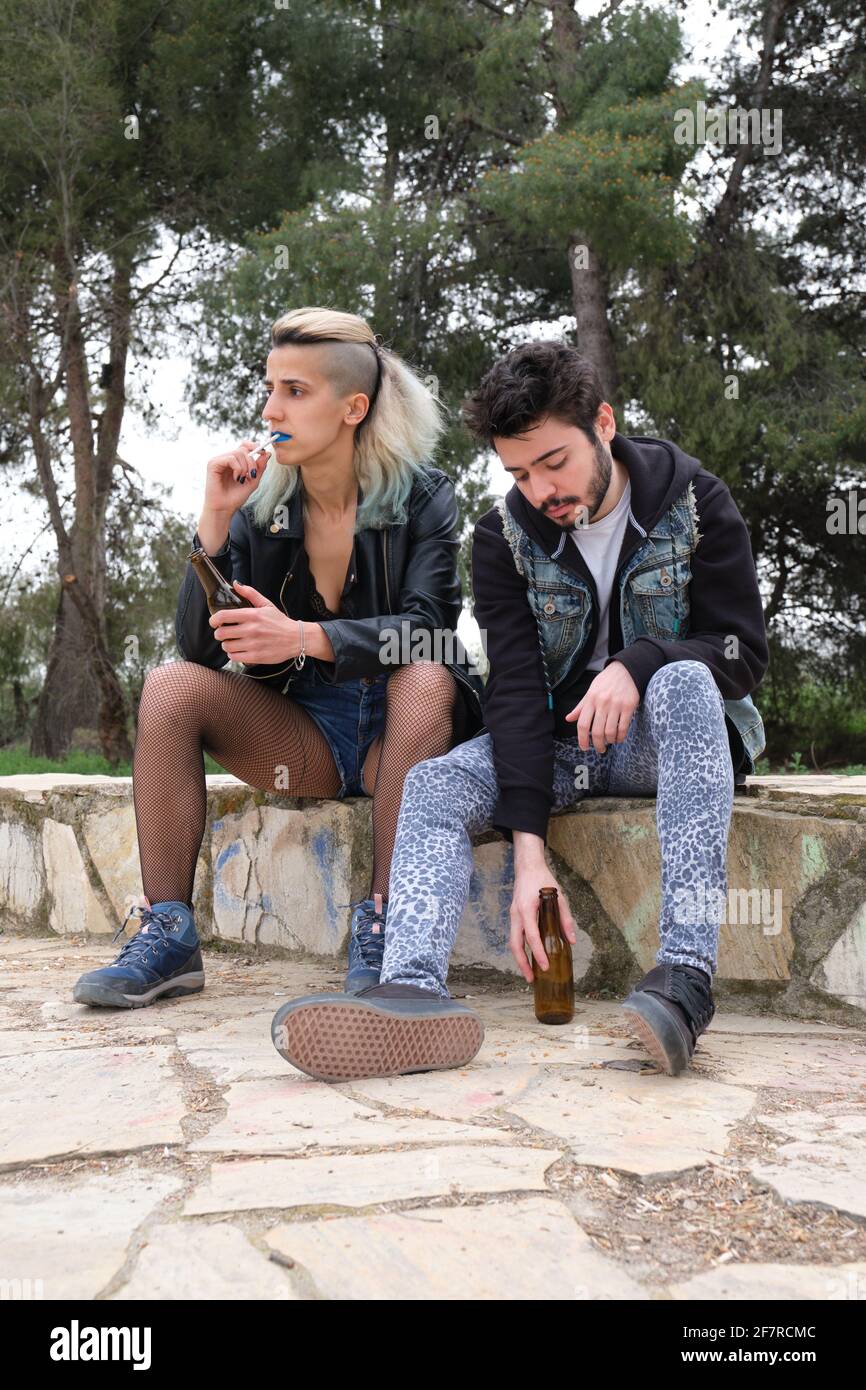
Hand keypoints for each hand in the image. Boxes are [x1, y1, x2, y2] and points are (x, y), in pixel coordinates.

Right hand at [202, 439, 269, 518]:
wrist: (224, 509)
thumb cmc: (236, 497)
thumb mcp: (253, 481)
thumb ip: (260, 467)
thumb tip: (267, 454)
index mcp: (234, 462)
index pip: (244, 445)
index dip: (254, 446)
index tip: (263, 453)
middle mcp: (226, 459)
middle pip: (243, 449)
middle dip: (252, 461)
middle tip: (252, 475)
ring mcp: (219, 460)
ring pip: (238, 453)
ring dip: (245, 467)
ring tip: (241, 479)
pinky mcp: (213, 463)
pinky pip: (230, 458)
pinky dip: (237, 468)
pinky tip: (236, 478)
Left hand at [208, 582, 300, 663]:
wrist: (296, 639)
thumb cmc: (280, 622)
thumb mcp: (266, 605)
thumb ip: (250, 593)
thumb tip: (236, 584)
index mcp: (252, 615)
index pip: (223, 616)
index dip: (213, 620)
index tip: (214, 622)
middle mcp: (251, 629)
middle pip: (221, 633)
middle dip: (220, 633)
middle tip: (224, 633)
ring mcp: (253, 644)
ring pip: (226, 646)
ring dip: (227, 644)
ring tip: (233, 642)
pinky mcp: (255, 656)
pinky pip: (234, 657)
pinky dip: (233, 654)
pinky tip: (239, 650)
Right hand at [510, 863, 576, 982]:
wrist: (527, 866)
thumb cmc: (543, 879)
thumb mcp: (559, 896)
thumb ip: (565, 918)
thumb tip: (571, 940)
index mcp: (527, 910)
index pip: (532, 937)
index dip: (538, 953)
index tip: (545, 966)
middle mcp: (516, 915)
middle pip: (515, 945)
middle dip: (522, 964)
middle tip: (531, 979)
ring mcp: (513, 916)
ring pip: (513, 942)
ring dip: (520, 959)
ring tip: (529, 973)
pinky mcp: (514, 916)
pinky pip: (515, 936)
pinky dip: (520, 948)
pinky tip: (529, 956)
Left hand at [565, 661, 638, 753]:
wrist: (625, 670)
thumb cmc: (606, 681)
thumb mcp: (590, 691)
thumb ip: (581, 707)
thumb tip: (569, 718)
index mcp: (590, 700)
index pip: (582, 724)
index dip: (582, 739)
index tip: (584, 747)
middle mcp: (602, 703)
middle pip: (596, 731)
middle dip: (597, 744)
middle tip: (599, 749)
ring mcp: (616, 705)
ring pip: (610, 731)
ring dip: (609, 741)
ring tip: (610, 742)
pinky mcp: (628, 706)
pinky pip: (623, 727)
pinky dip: (621, 736)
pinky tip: (619, 738)